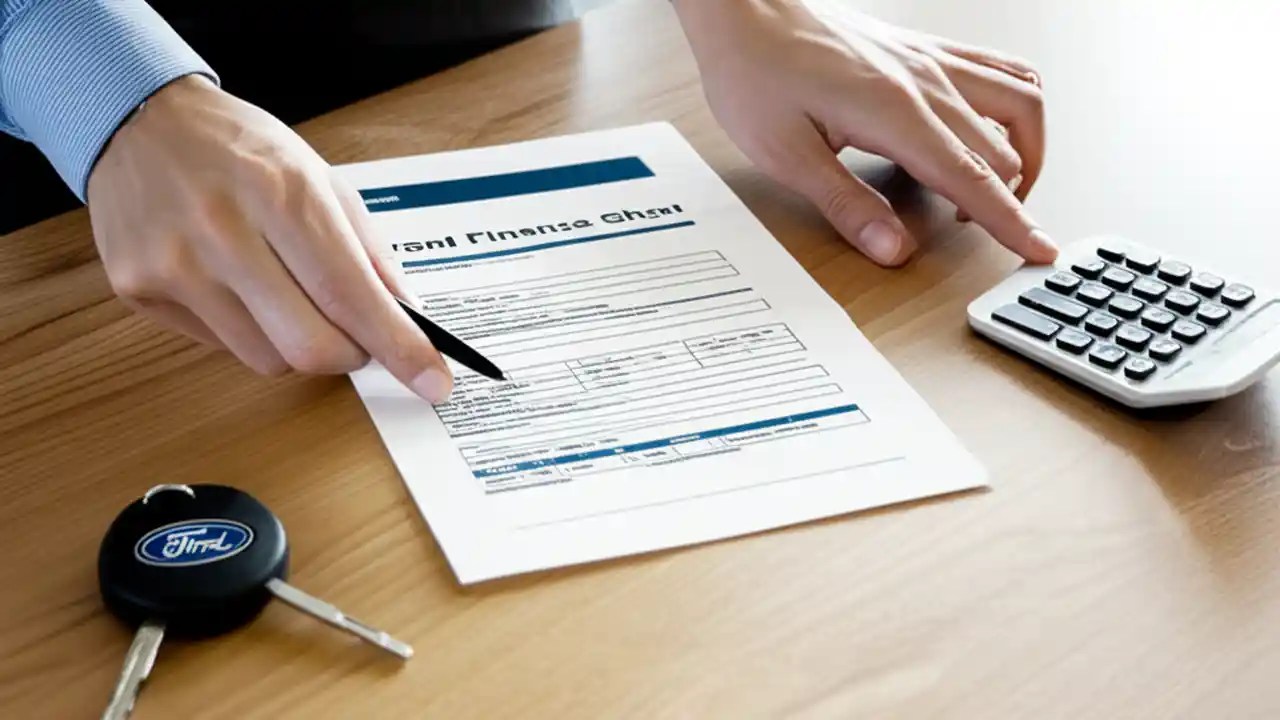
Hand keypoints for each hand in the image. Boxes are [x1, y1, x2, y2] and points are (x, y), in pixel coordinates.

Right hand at [87, 75, 452, 401]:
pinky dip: (249, 331)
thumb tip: (406, 319)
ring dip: (298, 345)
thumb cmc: (239, 147)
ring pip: (267, 359)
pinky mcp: (138, 289)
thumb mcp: (319, 177)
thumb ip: (367, 252)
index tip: (432, 381)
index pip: (351, 296)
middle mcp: (223, 230)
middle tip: (357, 335)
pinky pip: (222, 346)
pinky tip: (236, 285)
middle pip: (309, 346)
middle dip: (352, 356)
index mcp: (281, 192)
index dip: (398, 348)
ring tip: (287, 296)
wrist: (137, 121)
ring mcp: (174, 264)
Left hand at [674, 0, 1054, 265]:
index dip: (1011, 223)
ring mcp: (931, 60)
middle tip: (994, 238)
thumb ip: (846, 205)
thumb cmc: (755, 74)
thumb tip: (892, 249)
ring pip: (1021, 101)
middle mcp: (926, 81)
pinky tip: (992, 133)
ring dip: (1027, 151)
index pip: (972, 179)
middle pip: (1004, 149)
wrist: (747, 12)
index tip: (1039, 251)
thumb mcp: (786, 155)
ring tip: (1000, 191)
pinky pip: (1000, 70)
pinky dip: (1015, 107)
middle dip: (1013, 200)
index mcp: (895, 112)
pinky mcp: (926, 50)